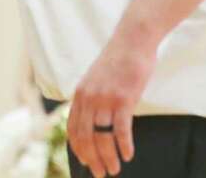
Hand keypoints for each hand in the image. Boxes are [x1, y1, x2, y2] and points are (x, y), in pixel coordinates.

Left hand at [67, 38, 155, 176]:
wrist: (132, 40)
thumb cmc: (118, 60)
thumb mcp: (97, 78)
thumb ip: (92, 97)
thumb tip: (94, 117)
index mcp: (80, 94)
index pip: (73, 127)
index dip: (78, 147)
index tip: (84, 161)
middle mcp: (89, 97)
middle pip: (85, 136)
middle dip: (92, 159)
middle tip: (100, 173)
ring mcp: (105, 98)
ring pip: (102, 136)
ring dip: (107, 157)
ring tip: (114, 169)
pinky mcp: (123, 98)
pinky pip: (121, 128)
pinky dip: (123, 145)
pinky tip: (128, 155)